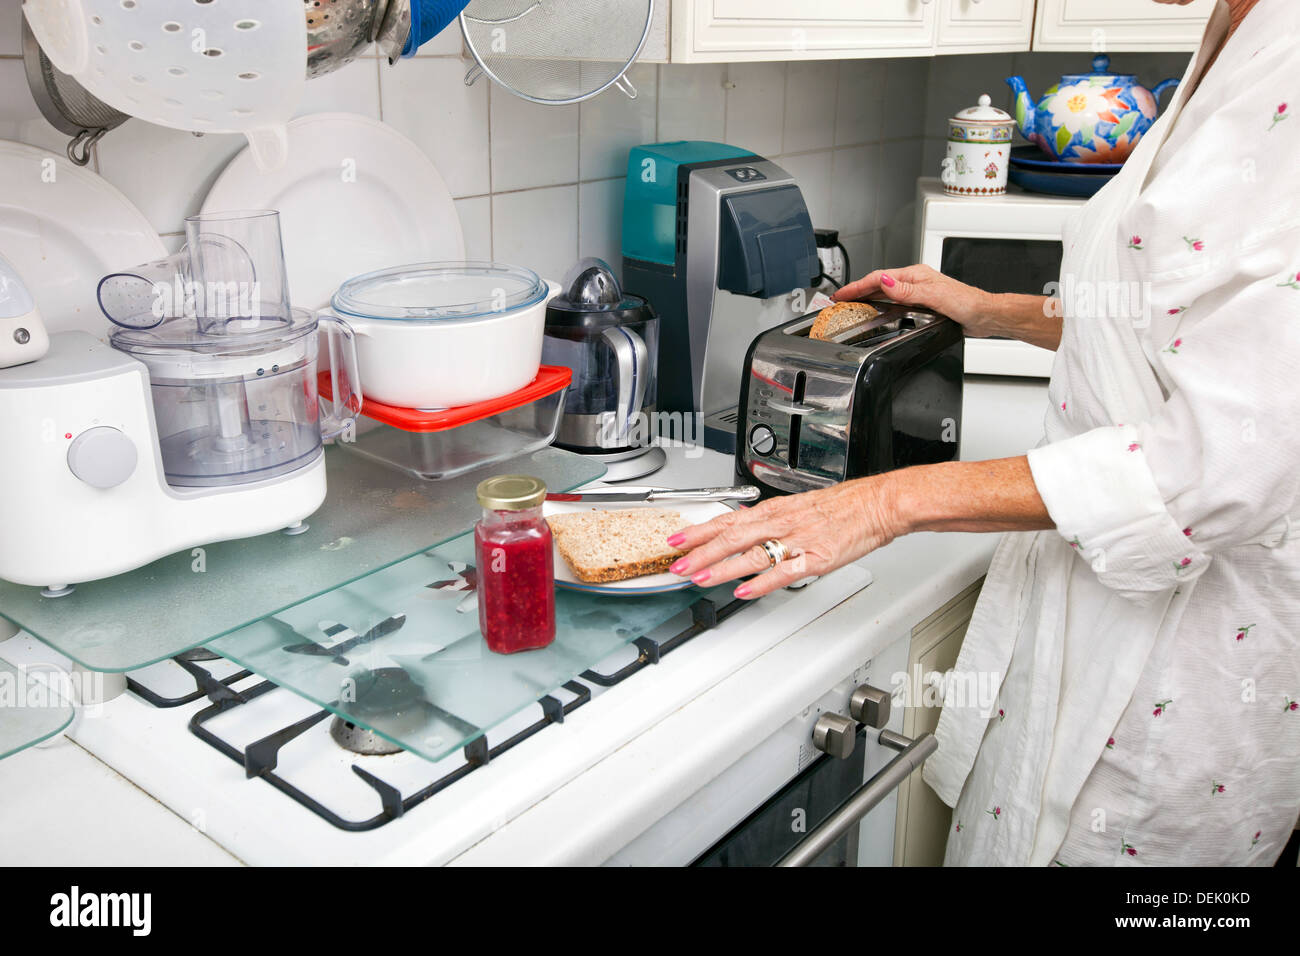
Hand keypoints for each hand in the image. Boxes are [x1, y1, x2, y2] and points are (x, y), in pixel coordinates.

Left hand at [665, 477, 901, 598]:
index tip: (677, 541)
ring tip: (699, 578)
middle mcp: (780, 523)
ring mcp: (796, 541)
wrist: (876, 505)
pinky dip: (762, 582)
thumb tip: (744, 531)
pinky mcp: (815, 558)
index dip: (699, 531)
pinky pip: (784, 572)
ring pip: (751, 553)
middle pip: (731, 537)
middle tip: (676, 565)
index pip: (727, 520)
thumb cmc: (841, 507)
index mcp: (774, 511)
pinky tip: (744, 591)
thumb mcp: (797, 507)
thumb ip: (769, 522)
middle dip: (700, 552)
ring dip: (722, 567)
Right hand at [833, 264, 1000, 337]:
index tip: (842, 293)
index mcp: (915, 275)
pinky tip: (877, 310)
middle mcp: (915, 281)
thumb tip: (885, 281)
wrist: (984, 314)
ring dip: (866, 296)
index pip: (879, 277)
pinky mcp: (922, 303)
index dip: (857, 286)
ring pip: (885, 291)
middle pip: (878, 282)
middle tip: (839, 298)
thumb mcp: (935, 296)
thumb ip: (908, 290)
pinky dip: (880, 304)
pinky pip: (894, 301)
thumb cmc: (967, 302)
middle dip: (857, 290)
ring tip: (851, 303)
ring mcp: (918, 292)